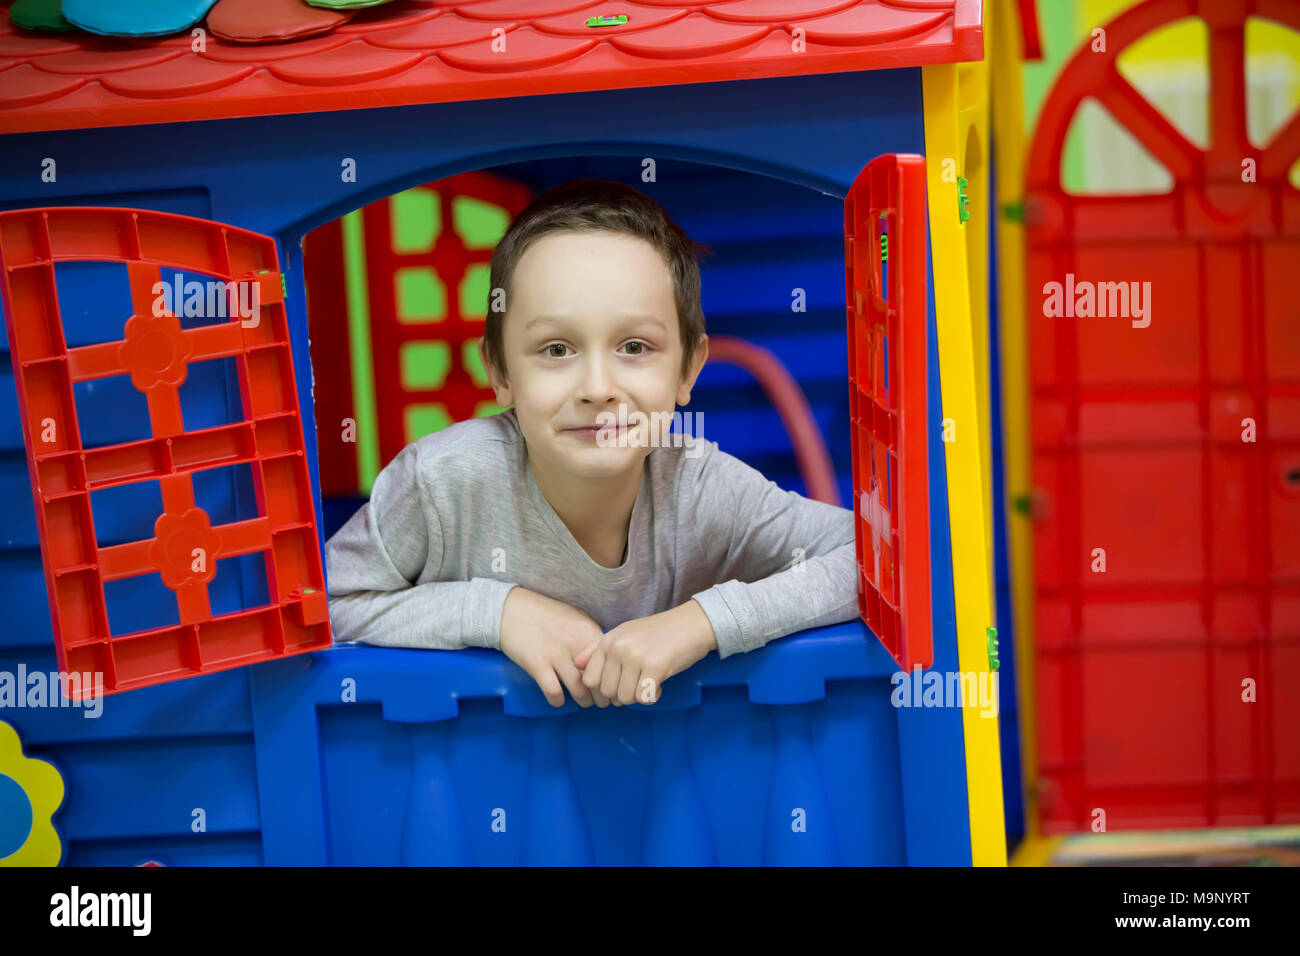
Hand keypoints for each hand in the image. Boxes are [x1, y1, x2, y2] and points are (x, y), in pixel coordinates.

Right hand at [499, 587, 606, 707]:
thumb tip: (608, 659)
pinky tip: (558, 698)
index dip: (614, 678)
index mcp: (588, 632)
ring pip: (580, 691)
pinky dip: (558, 700)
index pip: (611, 663)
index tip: (614, 686)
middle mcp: (575, 644)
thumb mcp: (575, 619)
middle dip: (603, 695)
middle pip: (599, 680)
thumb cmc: (545, 614)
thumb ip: (591, 638)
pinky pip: (554, 692)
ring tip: (585, 702)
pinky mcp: (537, 664)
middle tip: (602, 701)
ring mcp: (556, 654)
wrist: (512, 608)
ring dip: (584, 701)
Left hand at [574, 600, 717, 705]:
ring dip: (639, 695)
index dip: (604, 688)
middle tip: (639, 681)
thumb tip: (577, 664)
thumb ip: (598, 649)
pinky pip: (644, 698)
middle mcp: (618, 647)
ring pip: (625, 698)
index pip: (590, 679)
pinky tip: (660, 683)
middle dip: (623, 694)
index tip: (620, 683)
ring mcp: (635, 656)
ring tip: (650, 680)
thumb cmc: (659, 632)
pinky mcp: (655, 667)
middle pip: (607, 693)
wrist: (693, 624)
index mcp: (608, 640)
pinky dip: (653, 696)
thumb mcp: (625, 634)